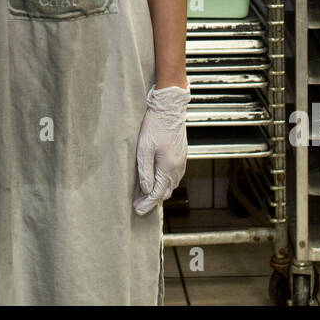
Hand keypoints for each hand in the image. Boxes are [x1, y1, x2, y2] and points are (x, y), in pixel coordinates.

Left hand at [133, 85, 190, 215]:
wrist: (169, 109)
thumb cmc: (154, 126)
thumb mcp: (144, 149)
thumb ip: (145, 171)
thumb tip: (146, 190)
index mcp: (168, 168)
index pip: (157, 194)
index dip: (146, 204)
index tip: (137, 210)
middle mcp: (177, 167)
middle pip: (166, 192)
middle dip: (152, 200)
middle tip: (138, 204)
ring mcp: (181, 162)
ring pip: (171, 185)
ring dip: (159, 191)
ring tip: (144, 194)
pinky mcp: (181, 156)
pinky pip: (174, 176)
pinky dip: (165, 182)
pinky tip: (155, 179)